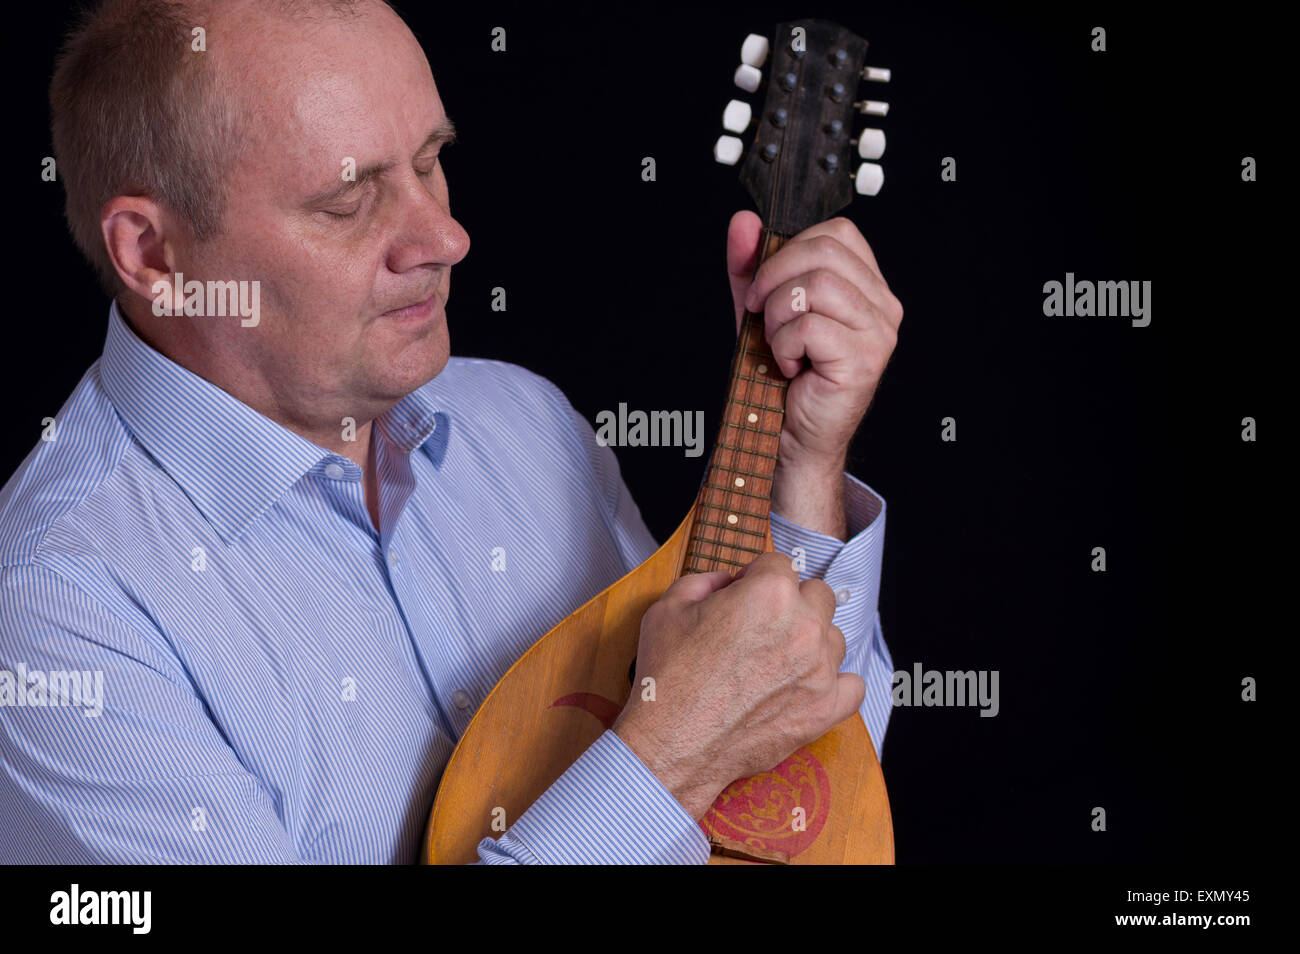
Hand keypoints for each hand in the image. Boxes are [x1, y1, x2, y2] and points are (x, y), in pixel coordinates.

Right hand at [611, 552, 865, 819]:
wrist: (671, 743)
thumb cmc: (667, 677)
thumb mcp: (668, 607)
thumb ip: (706, 580)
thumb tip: (728, 581)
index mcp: (769, 593)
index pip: (780, 563)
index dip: (756, 576)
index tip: (744, 595)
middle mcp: (804, 626)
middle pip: (818, 594)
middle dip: (793, 603)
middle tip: (763, 627)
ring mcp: (819, 669)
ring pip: (834, 637)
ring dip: (812, 643)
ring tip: (777, 663)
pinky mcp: (825, 709)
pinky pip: (853, 686)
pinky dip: (835, 685)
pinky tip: (809, 687)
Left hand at [725, 211, 902, 477]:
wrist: (791, 437)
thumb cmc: (782, 376)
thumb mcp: (760, 310)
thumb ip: (751, 266)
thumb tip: (744, 221)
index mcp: (868, 287)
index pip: (838, 233)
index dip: (791, 248)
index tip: (763, 284)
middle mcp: (884, 306)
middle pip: (825, 251)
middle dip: (775, 276)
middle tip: (758, 312)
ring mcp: (879, 334)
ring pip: (817, 286)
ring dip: (778, 314)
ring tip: (778, 343)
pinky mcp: (863, 360)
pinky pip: (810, 326)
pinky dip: (783, 344)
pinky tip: (788, 365)